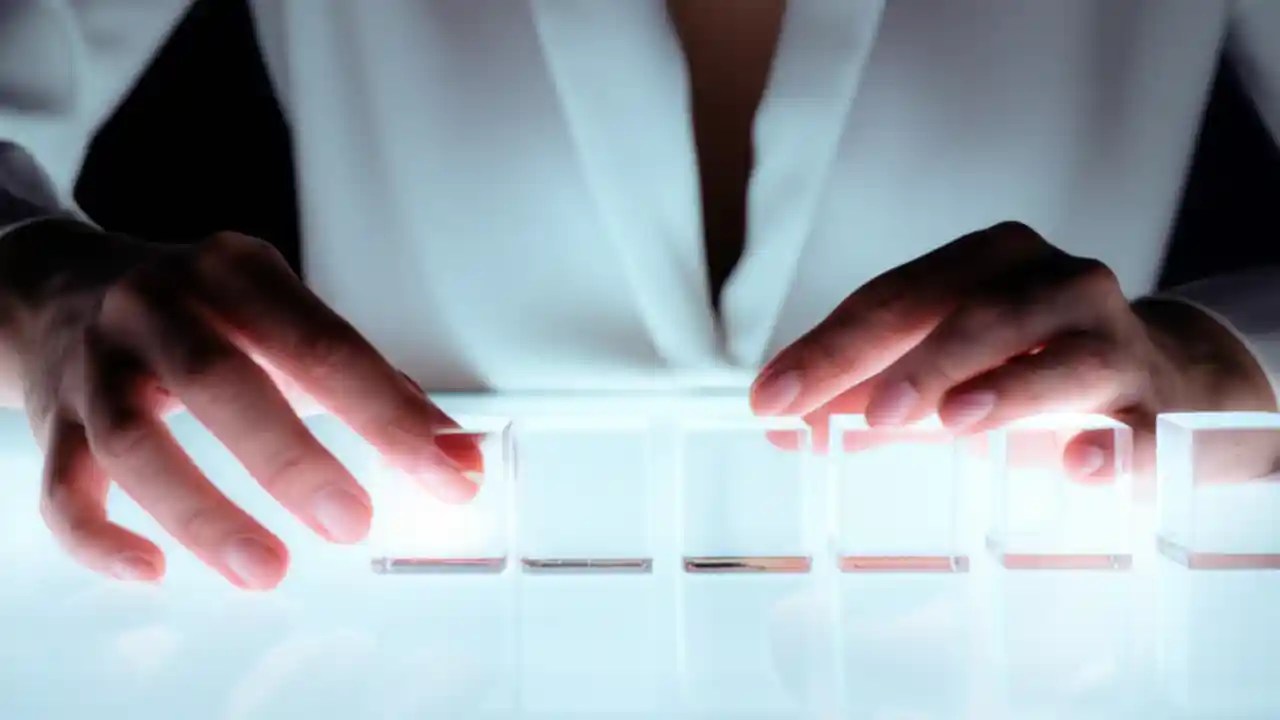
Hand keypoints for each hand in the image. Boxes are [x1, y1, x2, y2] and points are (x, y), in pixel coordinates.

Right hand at [0, 221, 480, 588]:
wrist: (57, 283)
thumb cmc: (200, 312)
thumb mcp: (287, 323)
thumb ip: (377, 390)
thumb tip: (461, 457)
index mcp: (237, 276)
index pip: (325, 346)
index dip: (389, 416)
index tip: (444, 475)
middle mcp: (159, 308)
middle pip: (221, 383)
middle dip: (292, 460)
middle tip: (352, 524)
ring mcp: (97, 364)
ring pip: (135, 442)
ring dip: (204, 514)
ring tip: (268, 570)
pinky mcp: (51, 419)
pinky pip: (61, 488)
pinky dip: (99, 538)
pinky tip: (150, 571)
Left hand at [750, 222, 1276, 482]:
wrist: (1148, 386)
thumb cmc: (1020, 371)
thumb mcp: (938, 373)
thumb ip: (861, 395)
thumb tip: (779, 426)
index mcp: (992, 260)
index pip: (899, 297)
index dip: (832, 347)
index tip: (773, 398)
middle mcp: (1059, 283)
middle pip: (979, 312)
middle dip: (918, 361)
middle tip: (867, 412)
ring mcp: (1116, 342)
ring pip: (1063, 357)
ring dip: (1005, 387)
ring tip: (950, 419)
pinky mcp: (1154, 411)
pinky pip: (1138, 429)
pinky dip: (1110, 447)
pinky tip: (1076, 468)